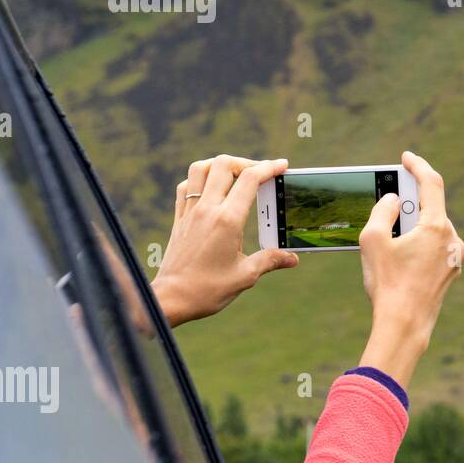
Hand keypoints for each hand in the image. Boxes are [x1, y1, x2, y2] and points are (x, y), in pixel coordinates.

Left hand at [152, 155, 297, 326]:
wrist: (171, 299)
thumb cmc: (207, 289)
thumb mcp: (245, 276)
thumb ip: (270, 260)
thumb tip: (292, 258)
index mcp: (227, 221)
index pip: (249, 180)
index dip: (268, 167)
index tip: (281, 166)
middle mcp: (207, 210)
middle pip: (224, 165)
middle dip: (246, 163)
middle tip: (260, 173)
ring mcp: (189, 212)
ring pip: (201, 168)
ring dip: (220, 165)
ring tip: (235, 175)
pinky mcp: (179, 219)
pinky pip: (186, 186)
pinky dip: (200, 179)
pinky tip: (210, 189)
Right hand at [358, 151, 463, 385]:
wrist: (405, 325)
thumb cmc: (388, 284)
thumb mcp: (372, 240)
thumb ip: (381, 210)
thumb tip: (391, 200)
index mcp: (438, 227)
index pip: (431, 184)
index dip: (418, 166)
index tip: (407, 157)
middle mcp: (452, 240)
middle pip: (430, 208)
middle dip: (408, 201)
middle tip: (389, 194)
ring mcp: (454, 257)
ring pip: (432, 229)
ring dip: (412, 224)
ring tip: (389, 231)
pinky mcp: (451, 271)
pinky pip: (434, 247)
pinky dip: (419, 241)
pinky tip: (400, 253)